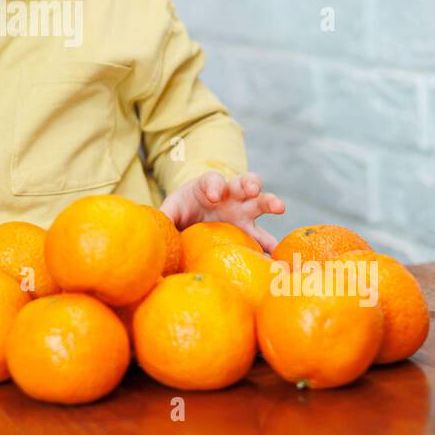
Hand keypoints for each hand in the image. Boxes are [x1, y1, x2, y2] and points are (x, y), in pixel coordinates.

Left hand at [159, 171, 284, 253]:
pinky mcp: (249, 229)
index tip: (213, 195)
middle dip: (249, 184)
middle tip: (252, 189)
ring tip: (280, 206)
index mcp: (208, 186)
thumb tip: (154, 229)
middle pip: (243, 183)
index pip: (213, 179)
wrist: (196, 216)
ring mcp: (243, 211)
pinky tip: (278, 255)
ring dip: (270, 202)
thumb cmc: (184, 208)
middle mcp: (230, 194)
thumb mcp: (172, 209)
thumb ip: (165, 217)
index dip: (214, 185)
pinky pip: (263, 236)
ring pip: (260, 202)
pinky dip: (271, 245)